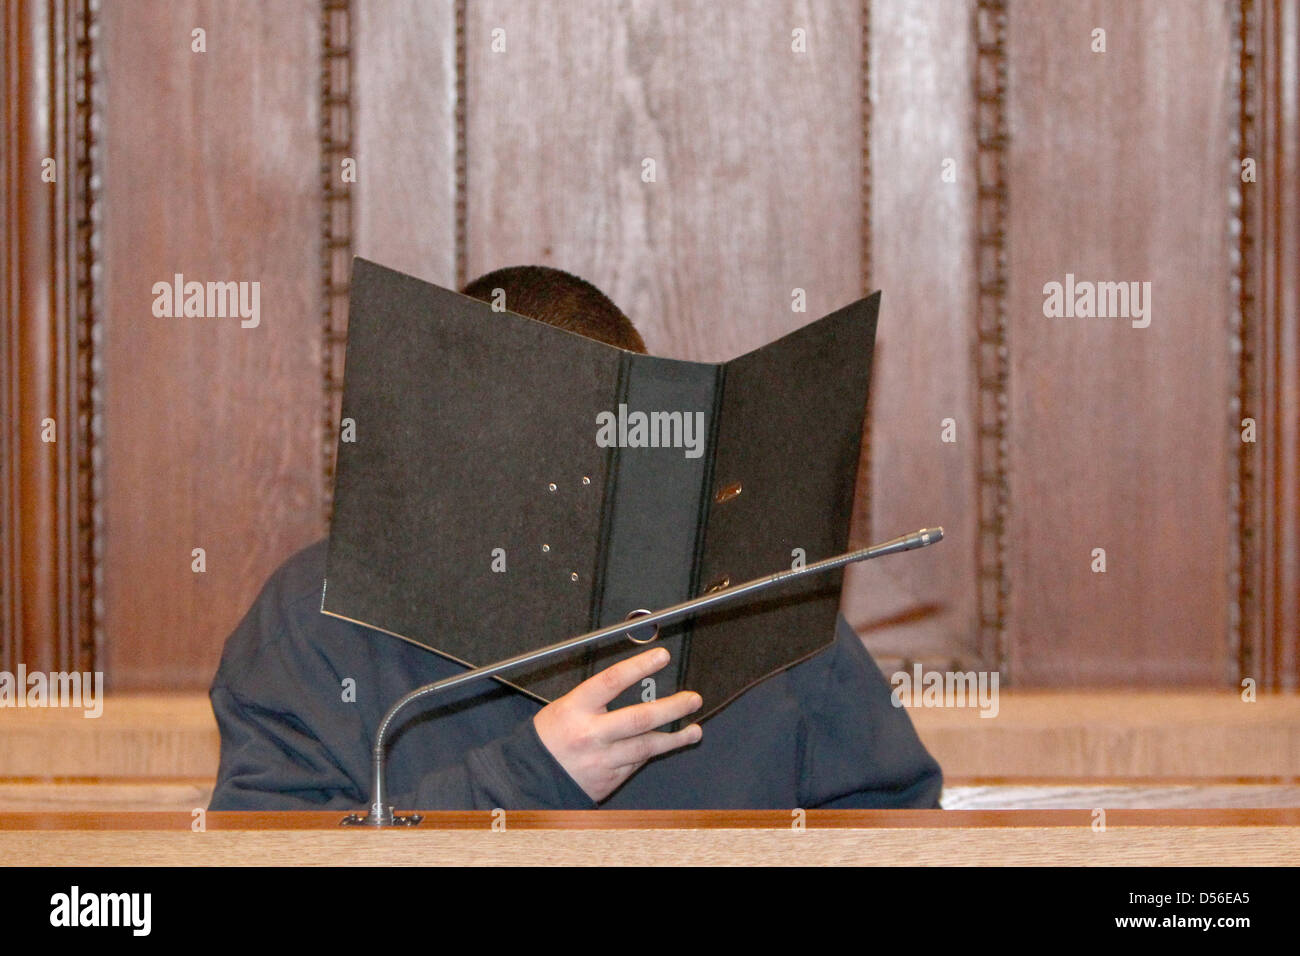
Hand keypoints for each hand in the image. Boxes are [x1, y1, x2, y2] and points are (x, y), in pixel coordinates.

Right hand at [533, 647, 702, 802]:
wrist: (530, 778)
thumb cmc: (549, 737)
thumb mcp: (564, 706)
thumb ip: (596, 697)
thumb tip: (633, 680)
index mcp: (576, 709)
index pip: (612, 681)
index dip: (639, 666)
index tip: (661, 656)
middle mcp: (591, 734)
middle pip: (639, 719)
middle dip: (671, 708)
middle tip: (692, 699)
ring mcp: (602, 759)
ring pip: (646, 747)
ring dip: (674, 738)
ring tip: (694, 730)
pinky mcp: (609, 779)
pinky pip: (637, 764)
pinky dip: (653, 753)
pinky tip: (667, 745)